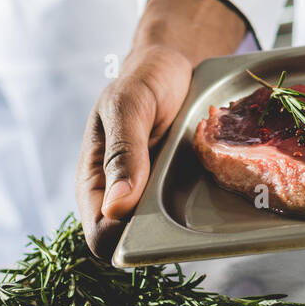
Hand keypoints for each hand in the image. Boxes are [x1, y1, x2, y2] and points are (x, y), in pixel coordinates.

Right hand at [76, 44, 191, 259]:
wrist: (171, 65)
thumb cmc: (143, 81)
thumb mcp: (129, 106)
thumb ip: (122, 152)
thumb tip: (116, 208)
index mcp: (93, 181)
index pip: (99, 236)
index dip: (123, 238)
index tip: (153, 218)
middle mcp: (119, 194)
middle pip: (133, 240)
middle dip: (159, 232)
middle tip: (186, 201)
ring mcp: (149, 193)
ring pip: (162, 229)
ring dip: (183, 221)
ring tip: (202, 188)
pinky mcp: (175, 186)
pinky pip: (184, 210)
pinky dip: (198, 204)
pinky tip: (211, 182)